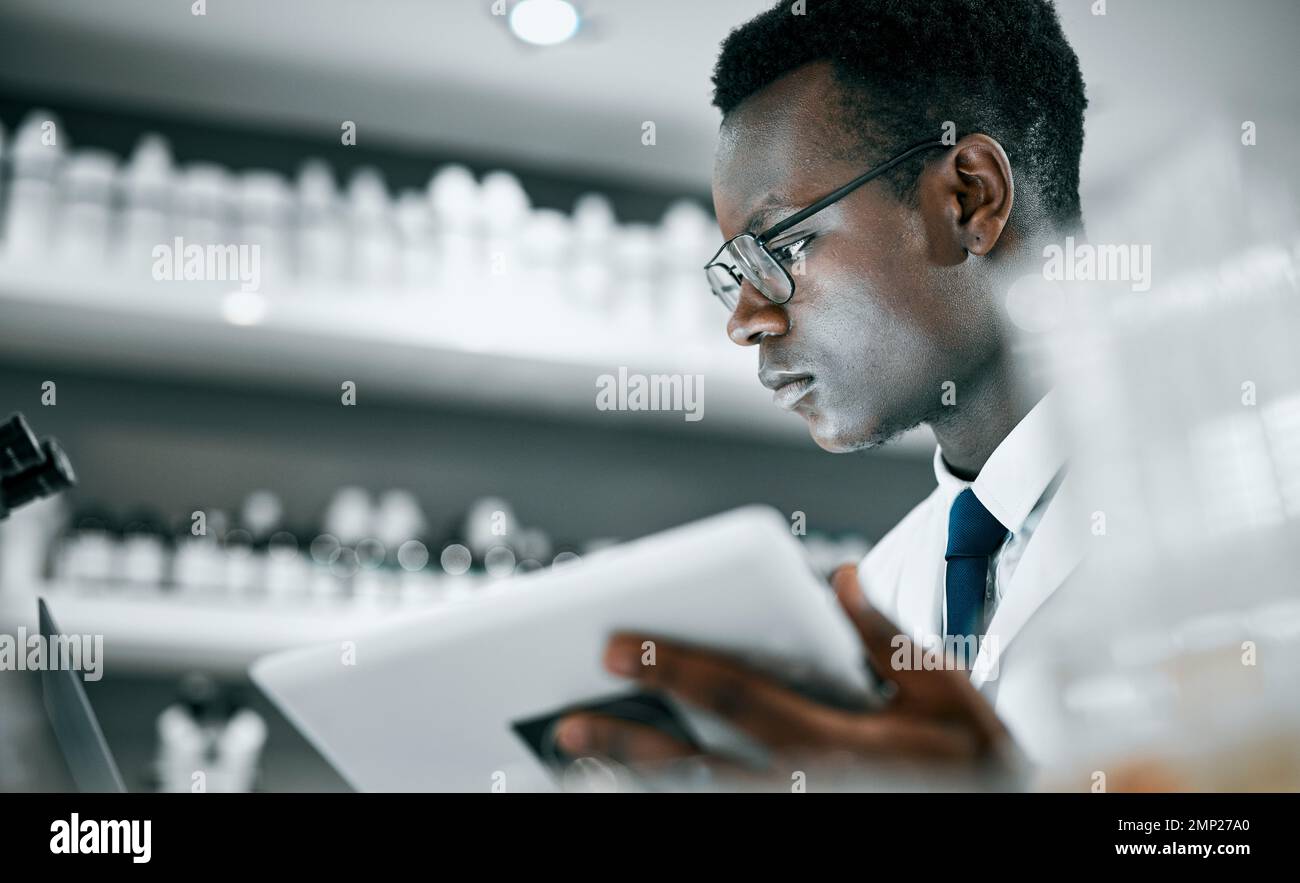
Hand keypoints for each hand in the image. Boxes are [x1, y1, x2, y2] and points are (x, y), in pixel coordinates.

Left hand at [555, 565, 1016, 786]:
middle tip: (568, 722)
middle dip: (628, 742)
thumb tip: (839, 578)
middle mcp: (807, 788)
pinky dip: (676, 806)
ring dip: (638, 787)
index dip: (673, 668)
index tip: (618, 647)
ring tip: (580, 770)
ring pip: (700, 804)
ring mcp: (797, 817)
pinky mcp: (791, 830)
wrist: (1007, 814)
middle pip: (698, 767)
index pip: (738, 697)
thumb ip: (887, 635)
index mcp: (838, 740)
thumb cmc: (976, 760)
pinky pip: (721, 818)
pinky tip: (635, 795)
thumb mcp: (947, 692)